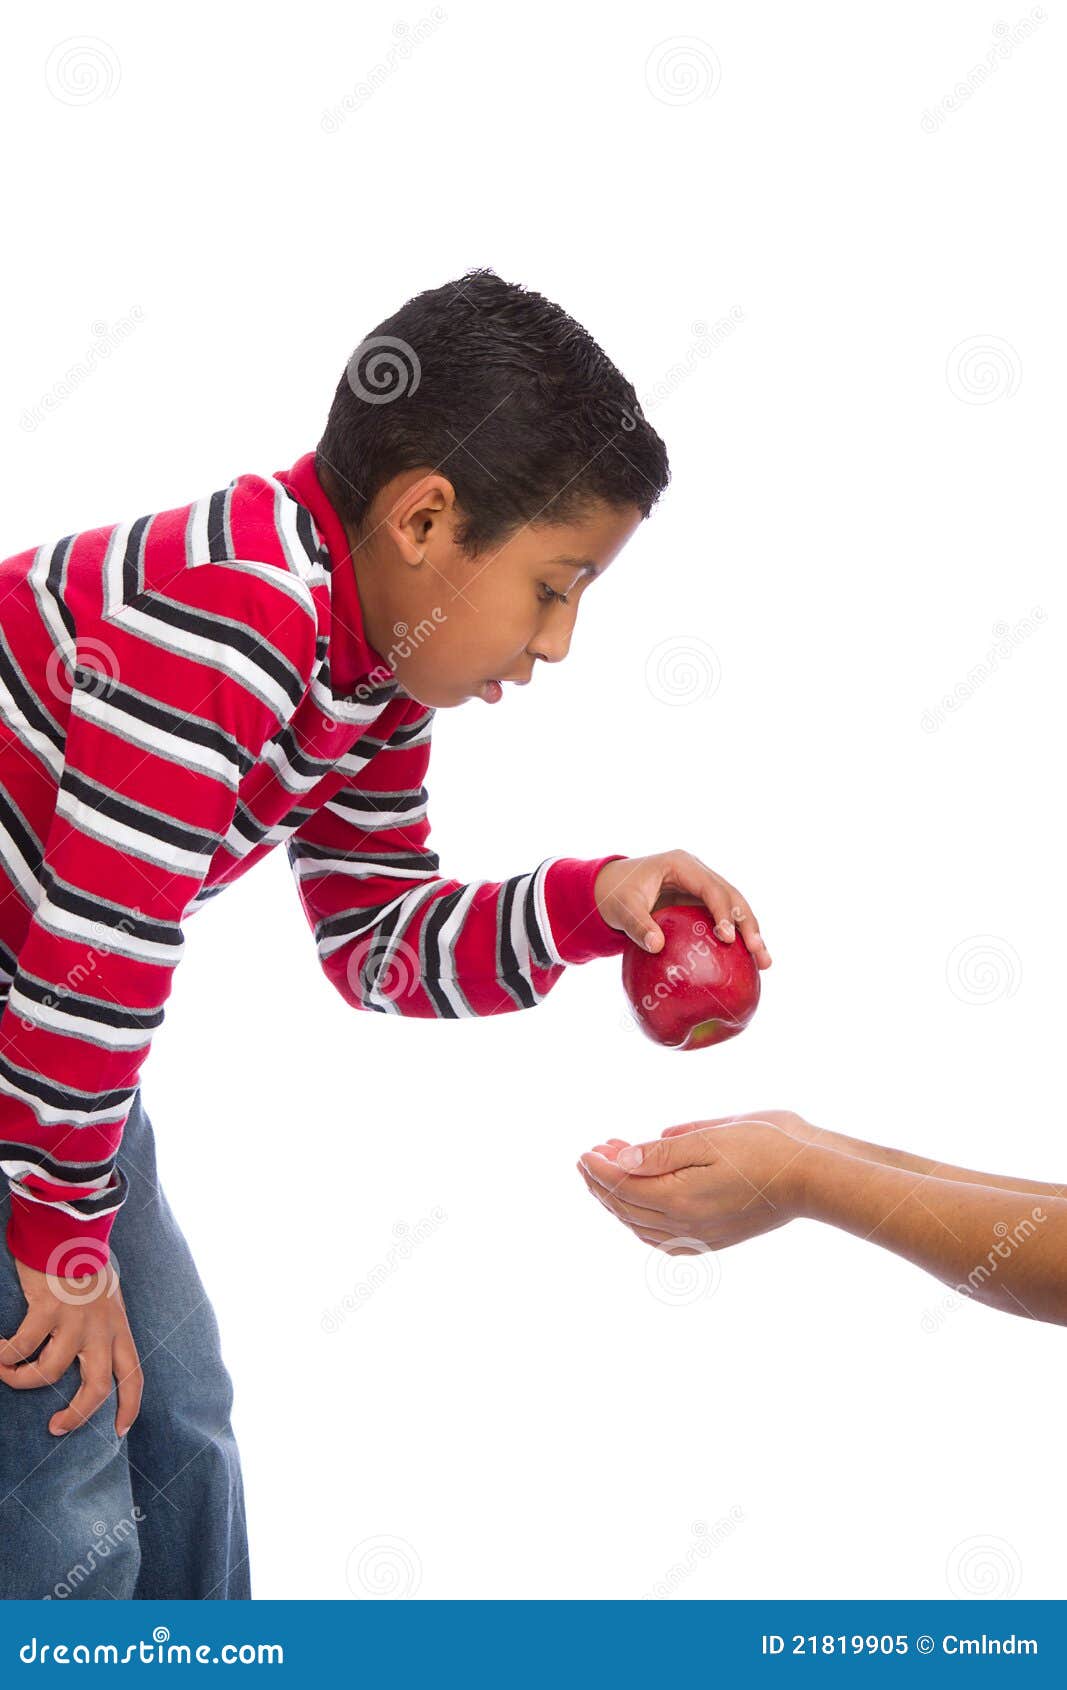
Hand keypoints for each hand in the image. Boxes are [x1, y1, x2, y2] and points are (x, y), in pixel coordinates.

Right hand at [0, 1255, 143, 1437]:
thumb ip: (98, 1326)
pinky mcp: (48, 1309)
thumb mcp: (104, 1298)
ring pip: (51, 1372)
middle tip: (56, 1428)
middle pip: (97, 1386)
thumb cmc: (84, 1263)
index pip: (133, 1374)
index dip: (129, 1406)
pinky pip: (22, 1347)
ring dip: (21, 1379)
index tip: (120, 1431)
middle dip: (76, 1415)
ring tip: (6, 1372)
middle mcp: (101, 1327)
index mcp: (118, 1326)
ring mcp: (75, 1319)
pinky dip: (4, 1356)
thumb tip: (86, 1353)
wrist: (70, 1229)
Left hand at [577, 1112, 811, 1250]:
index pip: (623, 1184)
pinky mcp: (714, 1239)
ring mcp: (699, 1236)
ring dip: (619, 1201)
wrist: (811, 1178)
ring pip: (641, 1224)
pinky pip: (662, 1238)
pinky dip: (641, 1222)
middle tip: (589, 1158)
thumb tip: (622, 1160)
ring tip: (609, 1176)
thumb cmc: (766, 1146)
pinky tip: (640, 1210)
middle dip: (602, 1182)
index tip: (585, 1150)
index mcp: (679, 1198)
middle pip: (626, 1207)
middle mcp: (684, 1225)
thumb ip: (662, 1153)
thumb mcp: (709, 1137)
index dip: (599, 1167)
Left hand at [593, 850, 771, 963]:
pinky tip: (747, 965)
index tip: (727, 938)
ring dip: (750, 934)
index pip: (711, 888)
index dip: (724, 912)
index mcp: (682, 865)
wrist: (609, 889)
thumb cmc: (614, 894)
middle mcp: (698, 874)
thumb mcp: (621, 908)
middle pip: (732, 896)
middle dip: (748, 924)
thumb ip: (637, 925)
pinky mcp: (701, 905)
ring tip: (764, 963)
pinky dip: (736, 940)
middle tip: (757, 952)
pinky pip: (723, 921)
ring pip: (735, 909)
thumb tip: (657, 946)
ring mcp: (702, 888)